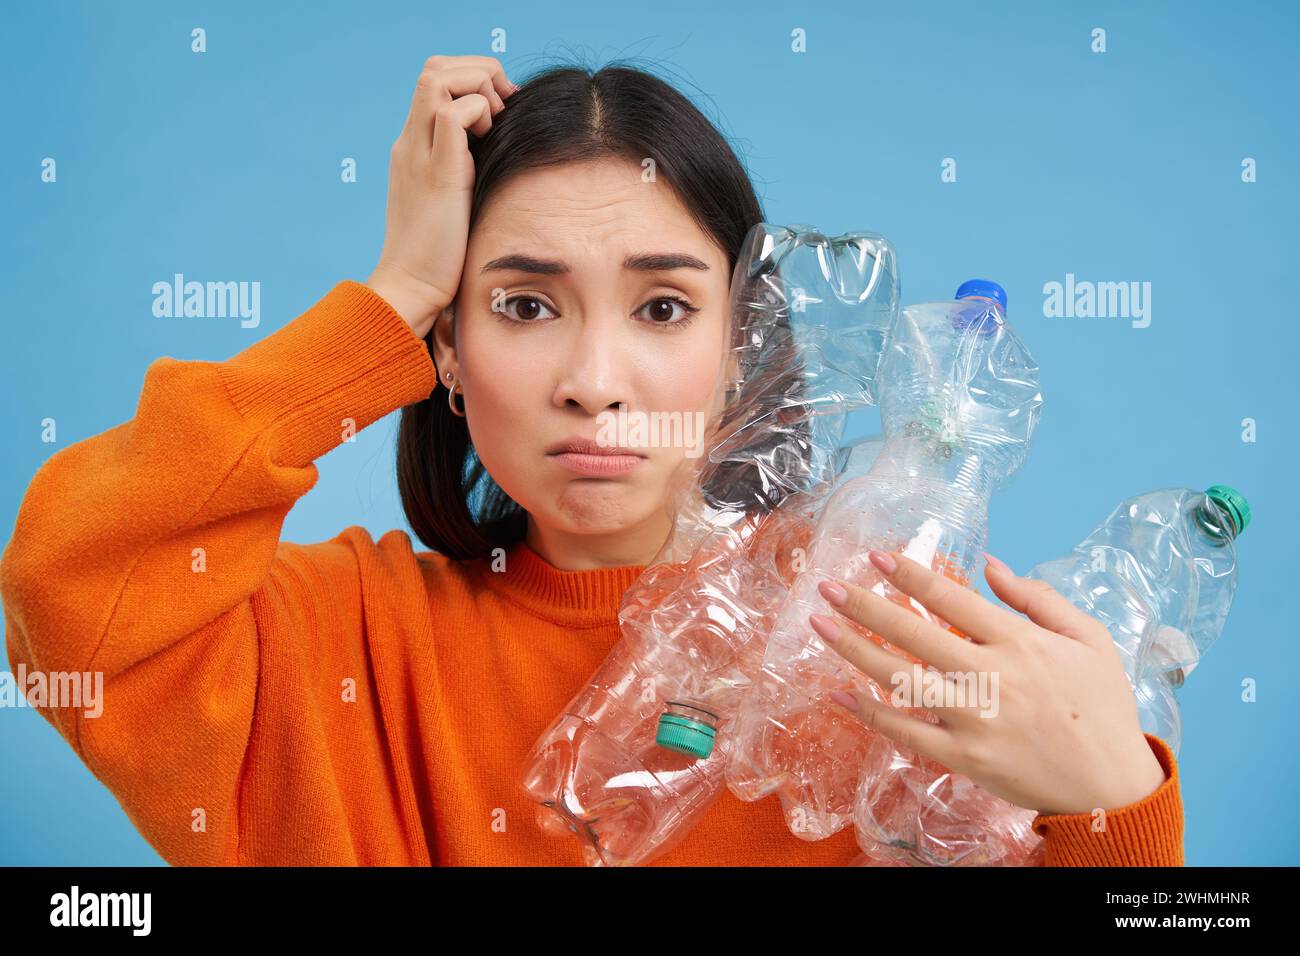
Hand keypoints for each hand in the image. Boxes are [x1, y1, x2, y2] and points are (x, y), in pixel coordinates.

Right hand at [365, 55, 516, 337]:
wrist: (412, 289)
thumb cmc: (439, 257)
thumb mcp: (455, 202)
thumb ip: (468, 174)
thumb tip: (502, 158)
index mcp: (413, 148)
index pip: (434, 80)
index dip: (472, 78)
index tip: (502, 109)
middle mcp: (411, 143)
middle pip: (434, 67)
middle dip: (477, 72)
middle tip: (504, 108)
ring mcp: (419, 155)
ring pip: (438, 77)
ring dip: (477, 86)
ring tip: (496, 123)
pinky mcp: (437, 174)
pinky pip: (452, 114)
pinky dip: (479, 113)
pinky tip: (490, 141)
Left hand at [809, 549, 1167, 816]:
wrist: (1114, 785)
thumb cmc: (1104, 706)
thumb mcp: (1089, 639)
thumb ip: (1038, 598)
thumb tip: (991, 564)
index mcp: (1019, 642)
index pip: (952, 600)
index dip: (910, 575)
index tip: (876, 557)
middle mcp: (991, 677)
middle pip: (913, 634)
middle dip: (865, 606)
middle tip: (827, 587)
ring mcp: (973, 720)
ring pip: (900, 679)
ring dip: (854, 650)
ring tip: (819, 626)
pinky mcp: (964, 758)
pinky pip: (906, 732)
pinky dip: (869, 713)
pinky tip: (837, 693)